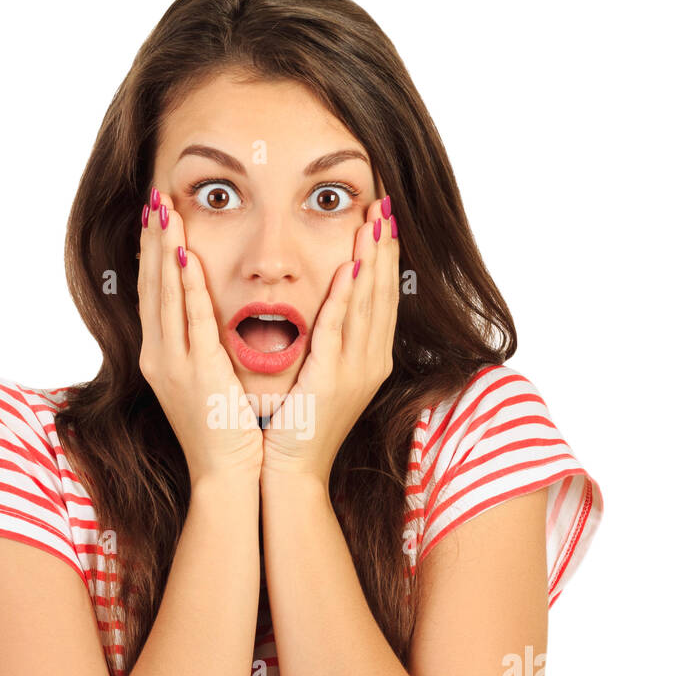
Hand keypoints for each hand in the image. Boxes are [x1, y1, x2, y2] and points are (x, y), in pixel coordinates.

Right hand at [137, 187, 262, 486]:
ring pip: (165, 295)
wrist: (226, 476)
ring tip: (164, 211)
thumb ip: (204, 350)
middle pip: (152, 287)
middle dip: (151, 241)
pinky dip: (185, 286)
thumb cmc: (224, 434)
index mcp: (162, 358)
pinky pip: (190, 320)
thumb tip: (211, 320)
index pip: (153, 296)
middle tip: (154, 199)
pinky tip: (184, 255)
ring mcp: (174, 364)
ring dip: (163, 249)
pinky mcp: (196, 372)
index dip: (152, 255)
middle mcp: (160, 356)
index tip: (155, 220)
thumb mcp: (208, 384)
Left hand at [261, 197, 399, 484]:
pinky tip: (350, 270)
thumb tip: (323, 308)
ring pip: (368, 305)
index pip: (382, 297)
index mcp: (368, 359)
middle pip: (383, 293)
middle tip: (386, 205)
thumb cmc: (295, 426)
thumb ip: (326, 342)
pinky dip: (347, 299)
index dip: (385, 257)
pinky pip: (340, 331)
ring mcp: (355, 372)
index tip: (383, 220)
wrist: (289, 471)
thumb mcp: (318, 376)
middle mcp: (370, 362)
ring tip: (375, 222)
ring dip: (372, 260)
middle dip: (385, 247)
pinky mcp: (332, 381)